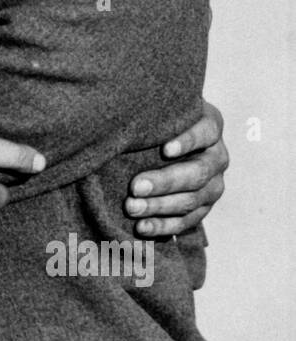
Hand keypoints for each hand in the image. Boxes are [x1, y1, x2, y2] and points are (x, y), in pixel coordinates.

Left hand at [125, 100, 227, 237]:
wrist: (163, 143)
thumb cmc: (156, 122)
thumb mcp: (158, 113)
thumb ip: (149, 114)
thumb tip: (122, 116)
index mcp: (210, 127)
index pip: (206, 132)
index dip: (187, 141)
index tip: (164, 149)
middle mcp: (217, 157)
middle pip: (197, 172)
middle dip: (165, 181)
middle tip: (135, 186)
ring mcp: (213, 186)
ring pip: (191, 200)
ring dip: (159, 206)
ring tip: (131, 207)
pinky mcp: (203, 208)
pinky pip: (186, 222)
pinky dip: (162, 226)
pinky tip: (141, 227)